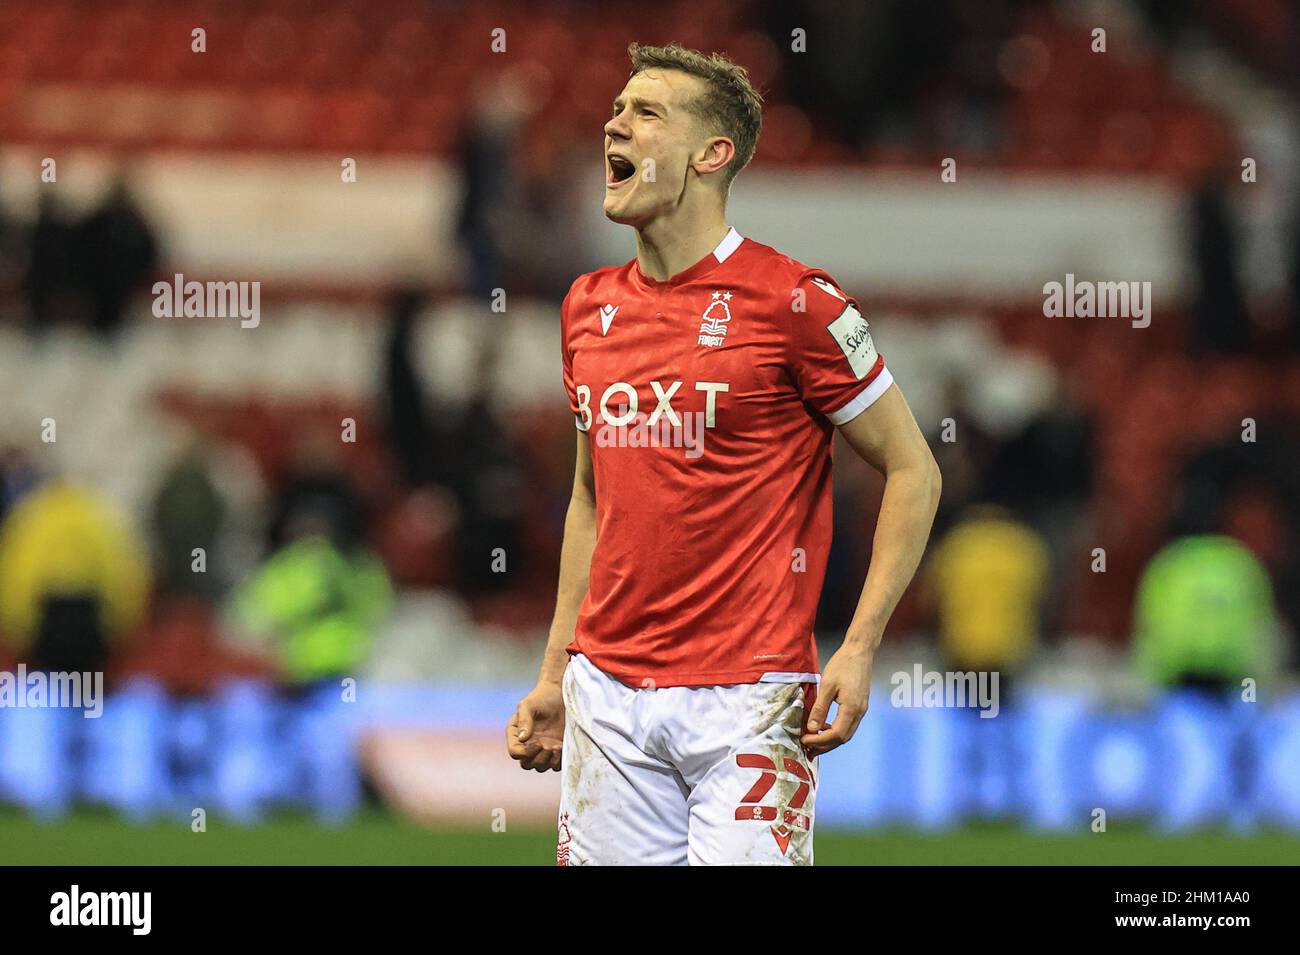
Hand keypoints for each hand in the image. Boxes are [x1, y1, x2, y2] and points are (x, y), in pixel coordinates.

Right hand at [507, 679, 565, 771]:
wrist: (561, 693)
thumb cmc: (542, 696)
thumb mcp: (529, 705)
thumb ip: (524, 720)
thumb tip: (523, 739)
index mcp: (516, 734)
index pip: (515, 752)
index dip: (525, 753)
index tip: (538, 743)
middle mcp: (527, 744)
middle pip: (527, 764)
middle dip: (538, 759)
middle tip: (549, 746)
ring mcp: (542, 748)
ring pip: (540, 767)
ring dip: (549, 761)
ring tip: (557, 746)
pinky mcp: (556, 750)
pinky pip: (555, 765)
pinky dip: (559, 761)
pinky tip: (563, 747)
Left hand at [801, 642, 874, 756]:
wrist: (859, 652)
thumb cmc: (843, 665)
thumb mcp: (827, 685)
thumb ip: (820, 708)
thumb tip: (812, 728)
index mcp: (852, 708)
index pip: (836, 735)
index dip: (819, 741)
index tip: (804, 740)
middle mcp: (860, 713)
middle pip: (842, 738)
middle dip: (824, 746)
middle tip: (807, 749)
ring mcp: (862, 710)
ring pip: (846, 733)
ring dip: (830, 740)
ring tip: (813, 742)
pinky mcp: (860, 706)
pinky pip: (848, 725)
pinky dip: (836, 731)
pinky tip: (824, 727)